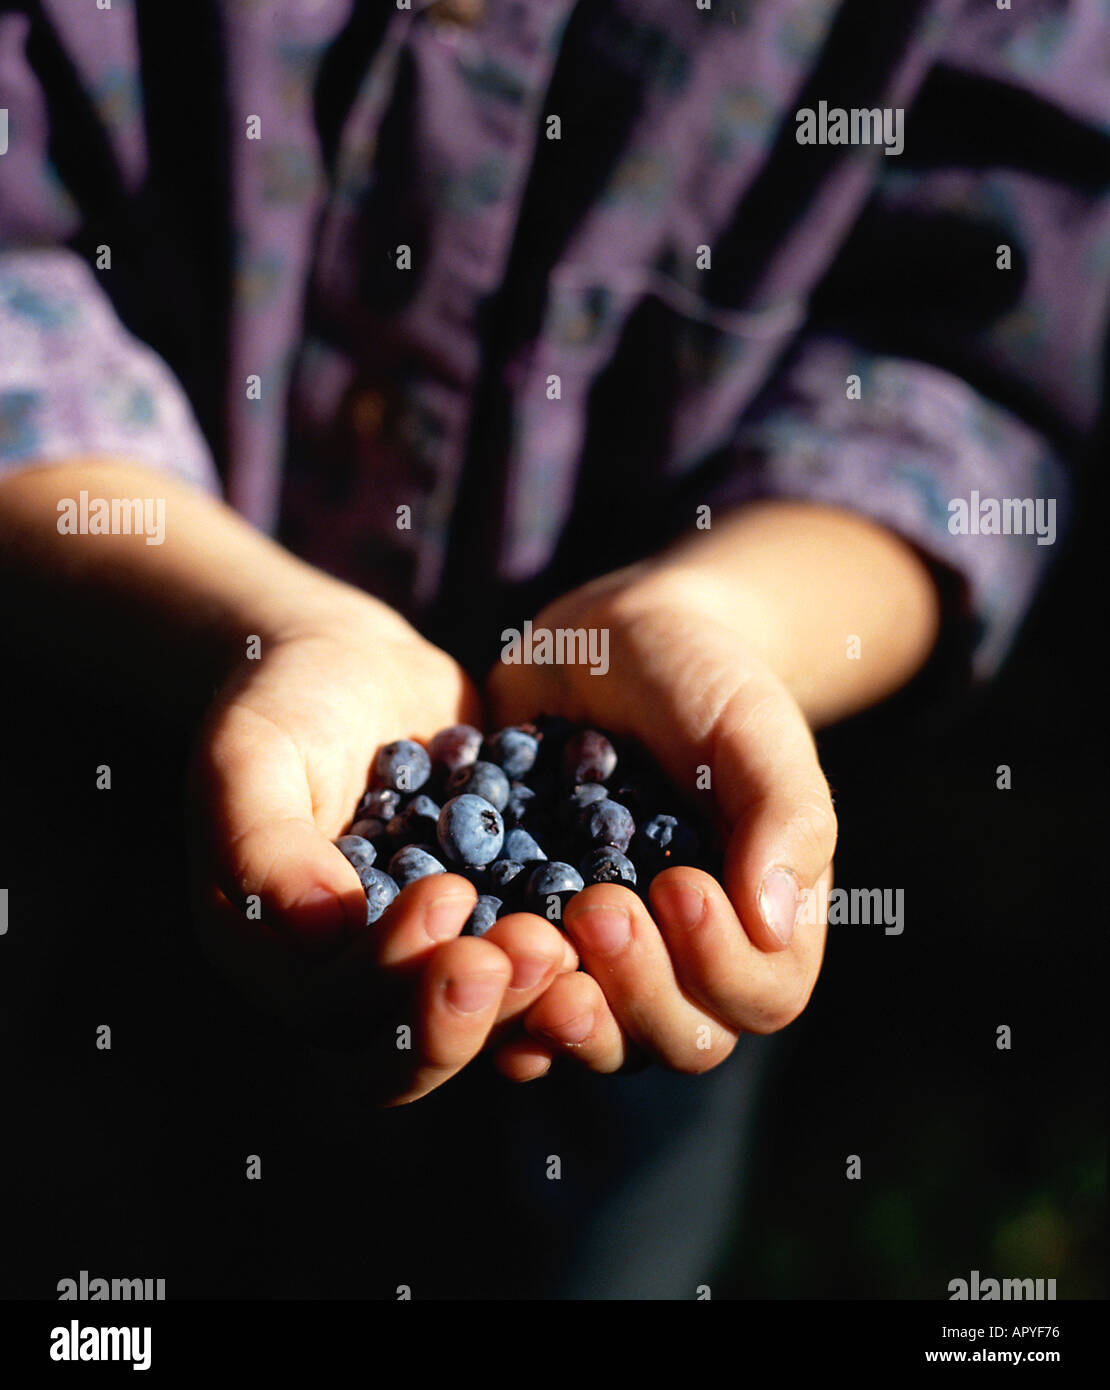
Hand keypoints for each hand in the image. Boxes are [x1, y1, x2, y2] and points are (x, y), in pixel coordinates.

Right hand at [188, 587, 576, 1105]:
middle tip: (538, 946)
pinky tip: (611, 912)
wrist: (354, 671)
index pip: (334, 1007)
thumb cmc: (283, 704)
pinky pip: (526, 971)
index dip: (393, 971)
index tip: (447, 893)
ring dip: (532, 997)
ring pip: (481, 1027)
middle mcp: (350, 985)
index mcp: (276, 960)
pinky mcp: (488, 933)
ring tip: (579, 934)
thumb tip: (318, 930)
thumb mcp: (248, 756)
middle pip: (412, 1056)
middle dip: (477, 1014)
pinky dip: (570, 959)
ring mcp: (426, 966)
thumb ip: (262, 845)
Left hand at [486, 565, 836, 1079]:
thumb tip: (776, 924)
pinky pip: (517, 1004)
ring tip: (528, 947)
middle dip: (637, 991)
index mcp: (763, 921)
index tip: (676, 884)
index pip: (760, 996)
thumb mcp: (752, 726)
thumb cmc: (702, 678)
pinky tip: (469, 959)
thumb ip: (784, 814)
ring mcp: (604, 959)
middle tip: (595, 909)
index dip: (719, 964)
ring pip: (598, 1038)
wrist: (605, 644)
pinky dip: (497, 1000)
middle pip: (679, 1039)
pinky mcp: (532, 936)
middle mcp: (689, 960)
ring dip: (566, 1013)